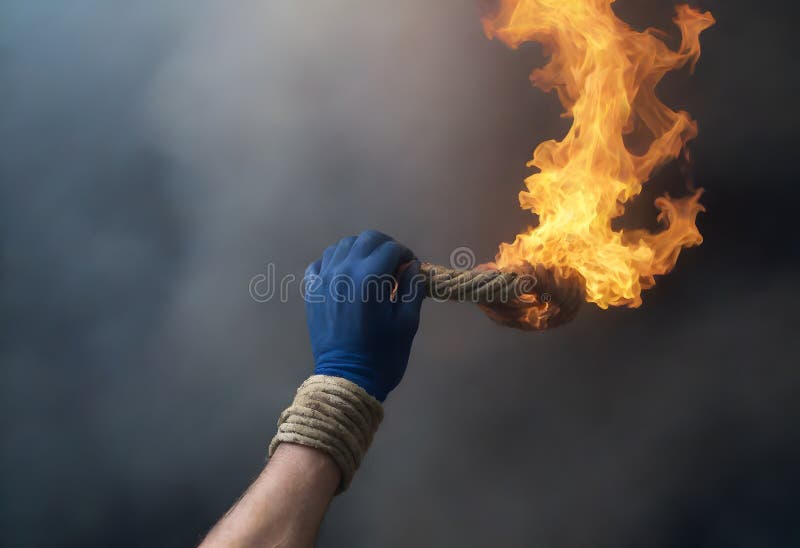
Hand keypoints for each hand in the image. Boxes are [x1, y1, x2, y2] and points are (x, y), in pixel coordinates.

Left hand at [304, 230, 423, 400]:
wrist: (347, 379)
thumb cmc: (383, 355)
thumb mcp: (407, 323)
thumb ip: (412, 288)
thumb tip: (413, 267)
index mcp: (370, 277)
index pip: (391, 248)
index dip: (406, 255)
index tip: (411, 268)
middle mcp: (344, 270)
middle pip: (366, 239)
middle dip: (385, 246)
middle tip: (394, 264)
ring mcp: (324, 279)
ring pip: (342, 246)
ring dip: (360, 251)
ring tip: (370, 270)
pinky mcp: (312, 291)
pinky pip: (321, 263)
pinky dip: (335, 263)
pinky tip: (345, 277)